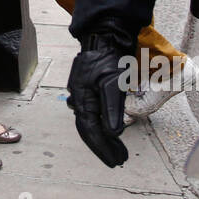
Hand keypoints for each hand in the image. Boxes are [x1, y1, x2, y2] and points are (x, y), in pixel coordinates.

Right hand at [66, 31, 133, 167]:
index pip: (91, 130)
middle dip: (104, 146)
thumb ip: (113, 109)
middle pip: (89, 129)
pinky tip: (110, 130)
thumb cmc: (110, 58)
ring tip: (118, 150)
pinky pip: (93, 113)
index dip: (103, 148)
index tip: (116, 161)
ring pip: (90, 122)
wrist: (105, 37)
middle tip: (120, 160)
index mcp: (83, 99)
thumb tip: (113, 132)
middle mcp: (79, 98)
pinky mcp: (89, 89)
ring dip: (104, 138)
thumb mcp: (113, 83)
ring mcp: (82, 94)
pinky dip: (102, 125)